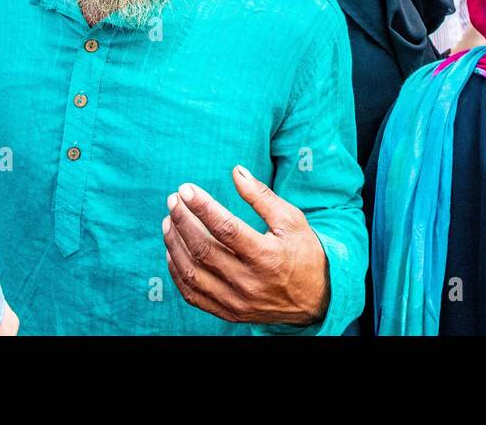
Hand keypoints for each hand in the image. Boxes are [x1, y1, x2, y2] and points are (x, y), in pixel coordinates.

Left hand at [162, 166, 328, 325]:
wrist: (317, 298)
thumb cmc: (303, 253)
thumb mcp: (291, 220)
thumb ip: (261, 196)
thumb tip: (236, 172)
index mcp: (267, 256)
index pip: (226, 229)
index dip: (202, 207)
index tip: (186, 189)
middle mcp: (249, 282)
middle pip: (203, 250)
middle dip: (183, 221)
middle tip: (173, 200)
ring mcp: (236, 301)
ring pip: (192, 273)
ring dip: (174, 244)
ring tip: (169, 221)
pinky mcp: (228, 312)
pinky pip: (192, 294)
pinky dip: (177, 272)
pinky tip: (173, 251)